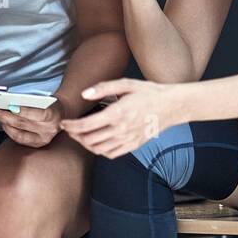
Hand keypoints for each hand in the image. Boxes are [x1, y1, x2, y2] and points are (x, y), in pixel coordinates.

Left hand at [0, 100, 63, 148]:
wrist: (60, 114)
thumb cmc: (49, 104)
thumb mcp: (44, 99)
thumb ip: (30, 102)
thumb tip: (9, 103)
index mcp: (53, 116)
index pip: (37, 114)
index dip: (23, 111)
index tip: (10, 106)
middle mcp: (49, 130)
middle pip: (23, 124)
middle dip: (5, 116)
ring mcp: (43, 139)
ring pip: (19, 134)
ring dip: (5, 124)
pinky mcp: (38, 144)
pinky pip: (20, 139)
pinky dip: (10, 131)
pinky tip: (3, 124)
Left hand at [59, 78, 180, 157]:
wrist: (172, 106)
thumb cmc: (149, 92)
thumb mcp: (127, 83)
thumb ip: (104, 87)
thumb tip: (85, 94)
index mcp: (118, 113)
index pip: (86, 125)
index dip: (71, 126)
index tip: (64, 122)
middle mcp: (122, 129)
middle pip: (89, 140)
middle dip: (75, 135)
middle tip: (70, 128)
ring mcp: (128, 140)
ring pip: (98, 149)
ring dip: (85, 144)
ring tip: (81, 135)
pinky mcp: (134, 145)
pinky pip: (111, 154)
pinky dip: (99, 150)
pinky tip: (97, 142)